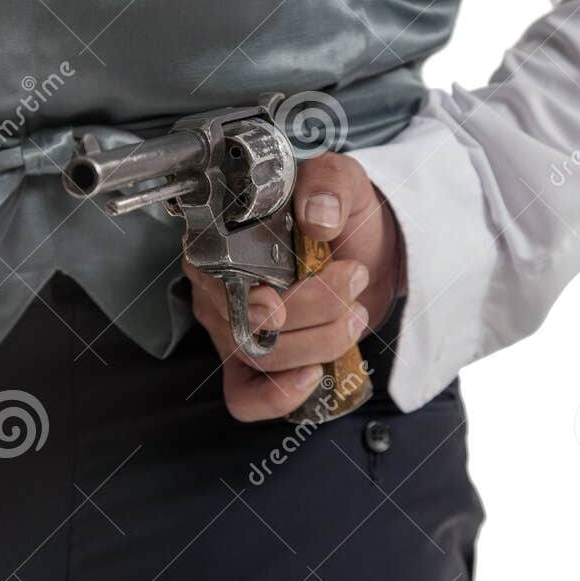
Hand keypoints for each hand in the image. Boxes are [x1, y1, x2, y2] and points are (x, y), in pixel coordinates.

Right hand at [185, 152, 401, 421]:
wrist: (364, 251)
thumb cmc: (340, 216)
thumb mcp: (340, 181)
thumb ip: (328, 184)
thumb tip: (317, 218)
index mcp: (220, 239)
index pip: (216, 277)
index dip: (247, 296)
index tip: (285, 292)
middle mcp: (215, 288)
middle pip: (244, 324)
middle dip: (313, 310)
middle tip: (353, 278)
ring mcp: (231, 330)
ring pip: (259, 359)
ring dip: (320, 341)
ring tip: (354, 311)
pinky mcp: (253, 364)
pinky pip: (245, 397)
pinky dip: (277, 398)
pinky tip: (313, 376)